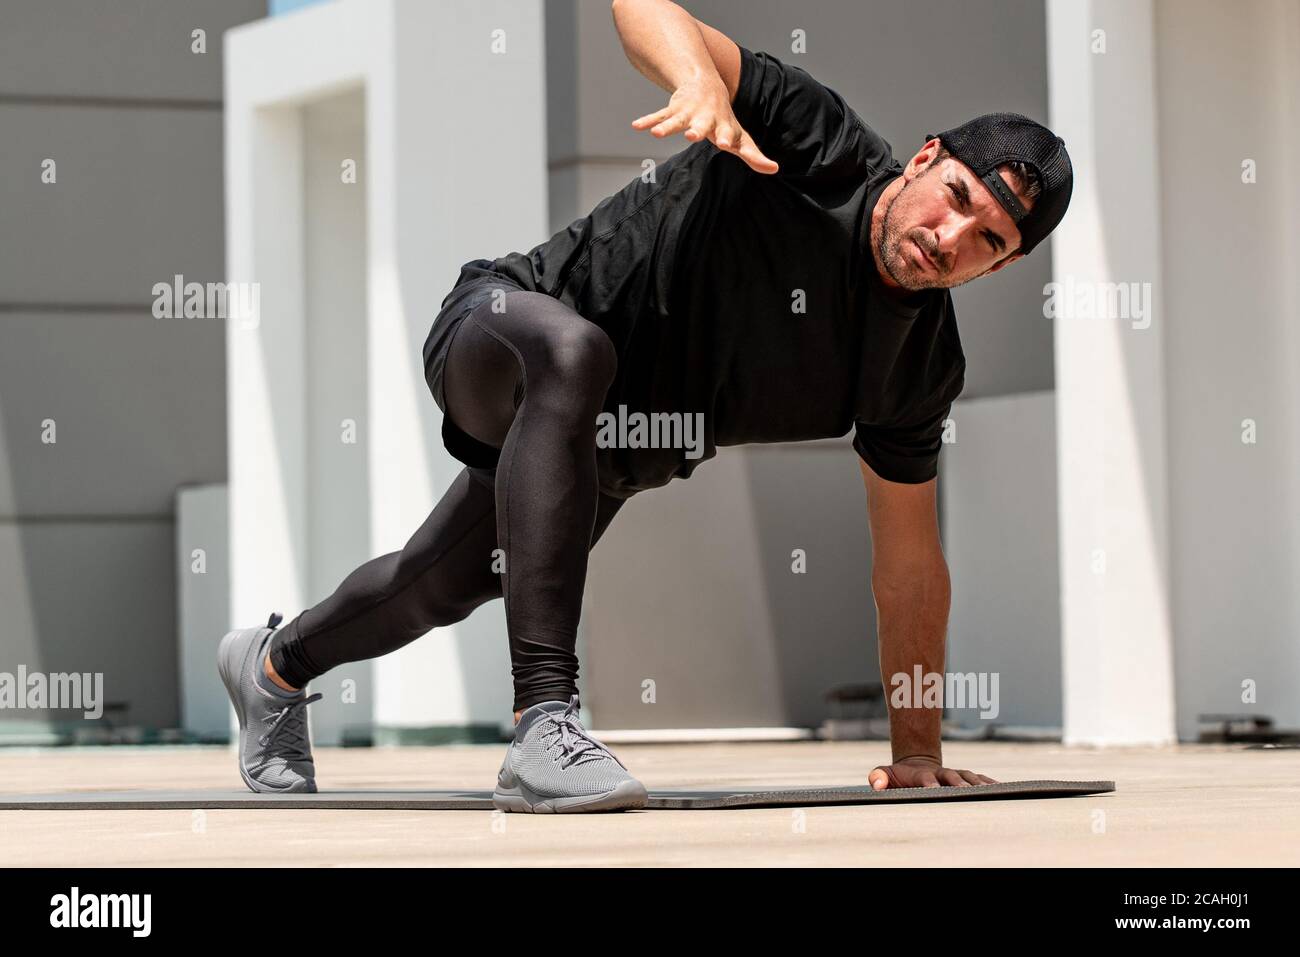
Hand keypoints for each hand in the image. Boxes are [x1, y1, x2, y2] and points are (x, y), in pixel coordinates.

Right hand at [631, 77, 778, 174]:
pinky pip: (659, 116)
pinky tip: (637, 126)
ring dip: (667, 127)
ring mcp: (688, 113)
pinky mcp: (673, 110)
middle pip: (701, 124)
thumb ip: (753, 154)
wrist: (706, 85)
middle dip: (696, 129)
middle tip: (692, 135)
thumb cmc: (724, 119)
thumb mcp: (739, 136)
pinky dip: (649, 121)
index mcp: (723, 125)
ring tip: (658, 134)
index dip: (726, 138)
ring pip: (676, 120)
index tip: (724, 144)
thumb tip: (774, 169)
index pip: (727, 133)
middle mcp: (706, 118)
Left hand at [869, 755, 997, 789]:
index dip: (929, 783)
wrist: (916, 764)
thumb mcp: (885, 774)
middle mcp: (942, 773)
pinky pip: (980, 780)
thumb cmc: (899, 776)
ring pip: (969, 777)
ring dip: (978, 785)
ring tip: (989, 793)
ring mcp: (955, 774)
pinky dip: (990, 784)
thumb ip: (878, 777)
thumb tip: (877, 783)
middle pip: (952, 777)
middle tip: (966, 793)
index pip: (926, 778)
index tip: (933, 789)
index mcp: (922, 774)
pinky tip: (1002, 789)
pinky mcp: (965, 778)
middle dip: (958, 785)